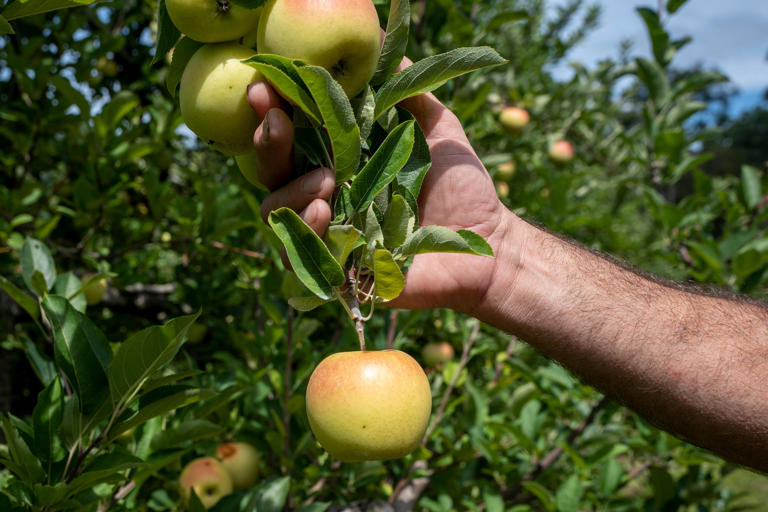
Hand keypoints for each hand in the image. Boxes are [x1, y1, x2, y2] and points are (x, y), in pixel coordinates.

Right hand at [246, 78, 515, 313]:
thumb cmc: (461, 187)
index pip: (293, 135)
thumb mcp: (438, 128)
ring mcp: (328, 234)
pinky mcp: (336, 271)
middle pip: (271, 172)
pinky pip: (298, 256)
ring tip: (325, 182)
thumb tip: (382, 43)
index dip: (274, 109)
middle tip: (278, 121)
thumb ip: (408, 91)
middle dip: (267, 143)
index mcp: (341, 161)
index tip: (268, 86)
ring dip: (292, 191)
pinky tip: (324, 213)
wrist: (486, 245)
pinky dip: (305, 232)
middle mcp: (325, 196)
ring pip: (276, 212)